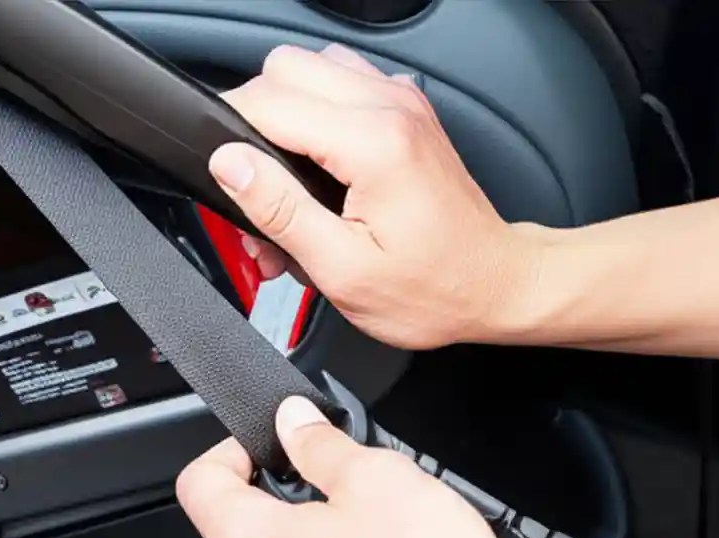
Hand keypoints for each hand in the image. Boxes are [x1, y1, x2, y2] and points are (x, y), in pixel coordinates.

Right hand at [209, 44, 541, 349]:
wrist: (494, 285)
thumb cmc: (433, 288)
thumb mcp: (343, 269)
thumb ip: (280, 210)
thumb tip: (229, 164)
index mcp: (373, 143)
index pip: (268, 101)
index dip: (229, 134)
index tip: (224, 174)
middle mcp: (390, 107)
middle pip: (284, 68)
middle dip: (255, 122)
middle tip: (256, 185)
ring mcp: (401, 101)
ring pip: (311, 67)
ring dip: (286, 114)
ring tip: (289, 180)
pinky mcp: (406, 110)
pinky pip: (341, 82)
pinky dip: (317, 114)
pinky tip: (320, 166)